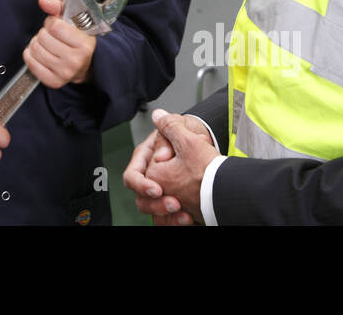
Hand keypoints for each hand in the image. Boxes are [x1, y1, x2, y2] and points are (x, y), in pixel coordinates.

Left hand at [22, 0, 97, 87]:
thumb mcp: (72, 18)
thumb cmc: (77, 38)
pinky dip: (30, 56)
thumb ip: (57, 6)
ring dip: (37, 43)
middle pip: (43, 37)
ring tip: (46, 44)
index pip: (55, 26)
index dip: (52, 22)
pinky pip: (31, 64)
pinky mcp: (54, 82)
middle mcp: (76, 60)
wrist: (85, 65)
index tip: (56, 25)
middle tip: (51, 36)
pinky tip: (39, 53)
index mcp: (84, 44)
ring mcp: (65, 73)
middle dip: (44, 33)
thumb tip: (43, 1)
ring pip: (35, 49)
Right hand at [123, 110, 213, 224]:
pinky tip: (189, 219)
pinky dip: (176, 222)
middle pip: (141, 199)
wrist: (211, 147)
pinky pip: (168, 219)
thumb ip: (170, 128)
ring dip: (167, 216)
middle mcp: (151, 177)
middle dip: (156, 205)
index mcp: (146, 158)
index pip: (132, 176)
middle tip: (175, 203)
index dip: (141, 185)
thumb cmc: (192, 134)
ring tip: (184, 215)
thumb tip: (158, 119)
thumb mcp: (183, 127)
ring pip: (153, 211)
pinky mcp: (173, 203)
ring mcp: (162, 191)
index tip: (157, 189)